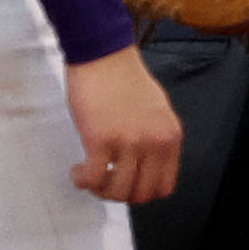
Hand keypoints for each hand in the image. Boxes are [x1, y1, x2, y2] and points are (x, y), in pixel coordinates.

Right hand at [67, 45, 182, 202]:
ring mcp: (128, 142)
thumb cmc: (125, 78)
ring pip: (116, 191)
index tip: (127, 184)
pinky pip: (93, 178)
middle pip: (140, 194)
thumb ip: (156, 139)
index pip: (165, 186)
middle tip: (105, 182)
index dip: (142, 192)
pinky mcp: (101, 139)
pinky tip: (79, 170)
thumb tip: (147, 166)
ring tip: (90, 174)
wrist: (103, 55)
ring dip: (99, 189)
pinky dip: (83, 181)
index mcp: (170, 136)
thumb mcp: (157, 111)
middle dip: (120, 194)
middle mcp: (154, 142)